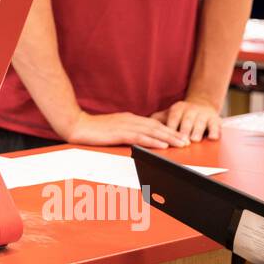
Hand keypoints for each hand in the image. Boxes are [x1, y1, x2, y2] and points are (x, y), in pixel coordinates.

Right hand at [63, 111, 189, 149]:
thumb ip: (123, 131)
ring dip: (169, 137)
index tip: (179, 136)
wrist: (76, 124)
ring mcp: (125, 125)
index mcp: (128, 118)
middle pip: (157, 126)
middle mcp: (130, 120)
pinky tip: (163, 145)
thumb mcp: (111, 128)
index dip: (168, 130)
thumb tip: (134, 138)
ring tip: (181, 143)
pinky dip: (154, 141)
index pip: (152, 124)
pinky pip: (141, 137)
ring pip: (152, 131)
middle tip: (187, 140)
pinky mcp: (120, 133)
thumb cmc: (91, 129)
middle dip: (174, 133)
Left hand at [151, 98, 222, 141]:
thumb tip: (142, 125)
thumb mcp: (170, 114)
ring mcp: (204, 115)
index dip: (171, 127)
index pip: (173, 118)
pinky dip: (215, 132)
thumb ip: (158, 119)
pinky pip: (216, 126)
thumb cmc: (183, 114)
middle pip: (187, 121)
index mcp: (178, 108)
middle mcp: (191, 110)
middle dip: (185, 131)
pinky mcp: (215, 120)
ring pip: (201, 123)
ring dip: (198, 131)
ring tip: (194, 140)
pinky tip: (212, 138)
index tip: (167, 137)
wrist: (203, 104)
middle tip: (182, 141)